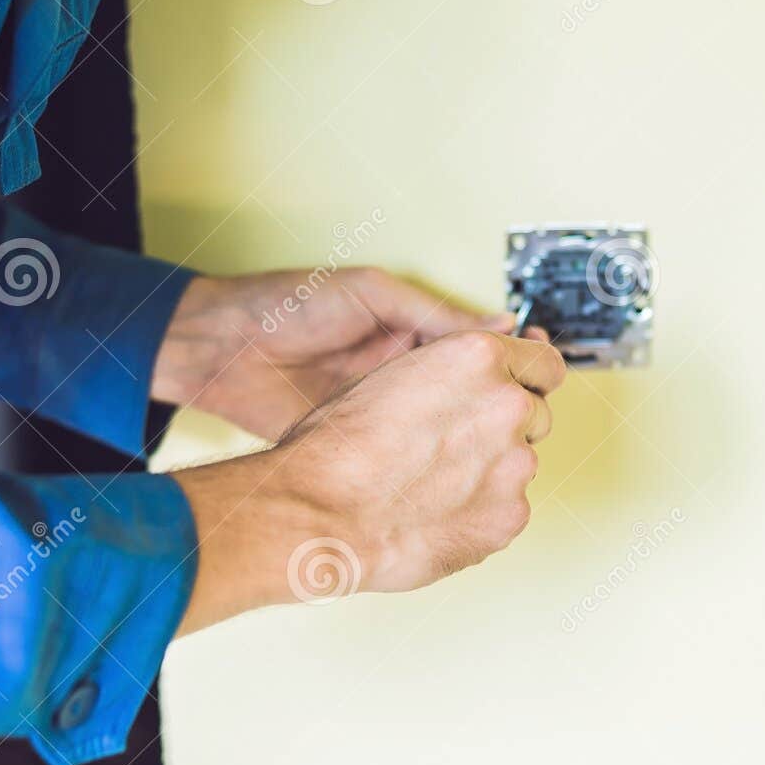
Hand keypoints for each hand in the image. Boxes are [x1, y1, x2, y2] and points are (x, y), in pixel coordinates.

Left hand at [152, 268, 531, 439]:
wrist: (220, 350)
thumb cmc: (286, 305)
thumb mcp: (371, 294)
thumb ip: (434, 314)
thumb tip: (500, 326)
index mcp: (410, 333)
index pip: (477, 351)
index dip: (510, 361)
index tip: (543, 369)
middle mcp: (402, 375)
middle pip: (470, 396)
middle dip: (501, 403)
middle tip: (531, 410)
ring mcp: (384, 413)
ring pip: (445, 432)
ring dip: (473, 438)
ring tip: (506, 442)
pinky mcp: (360, 443)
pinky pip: (407, 458)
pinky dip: (434, 466)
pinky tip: (460, 470)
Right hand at [169, 330, 565, 633]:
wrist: (318, 513)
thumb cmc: (338, 447)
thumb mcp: (394, 375)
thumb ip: (451, 374)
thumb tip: (476, 380)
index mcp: (479, 358)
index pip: (544, 363)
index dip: (529, 380)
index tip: (523, 391)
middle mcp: (507, 405)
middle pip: (535, 415)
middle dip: (503, 428)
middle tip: (453, 448)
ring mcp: (515, 465)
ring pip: (520, 465)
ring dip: (491, 472)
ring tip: (432, 486)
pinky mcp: (510, 517)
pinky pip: (507, 510)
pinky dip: (481, 513)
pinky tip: (435, 514)